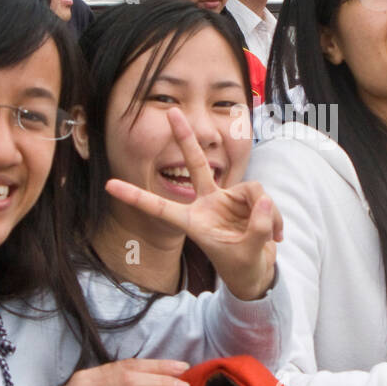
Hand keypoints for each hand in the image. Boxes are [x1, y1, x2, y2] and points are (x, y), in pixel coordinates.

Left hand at [105, 108, 282, 300]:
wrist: (258, 273)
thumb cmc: (242, 267)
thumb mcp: (248, 255)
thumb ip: (258, 228)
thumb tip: (265, 200)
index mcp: (193, 222)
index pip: (159, 207)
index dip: (136, 196)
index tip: (110, 185)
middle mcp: (208, 204)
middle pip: (195, 164)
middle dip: (186, 138)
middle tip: (171, 112)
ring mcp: (228, 199)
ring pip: (252, 191)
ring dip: (267, 214)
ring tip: (274, 236)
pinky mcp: (249, 200)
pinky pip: (264, 197)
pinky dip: (274, 216)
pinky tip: (277, 234)